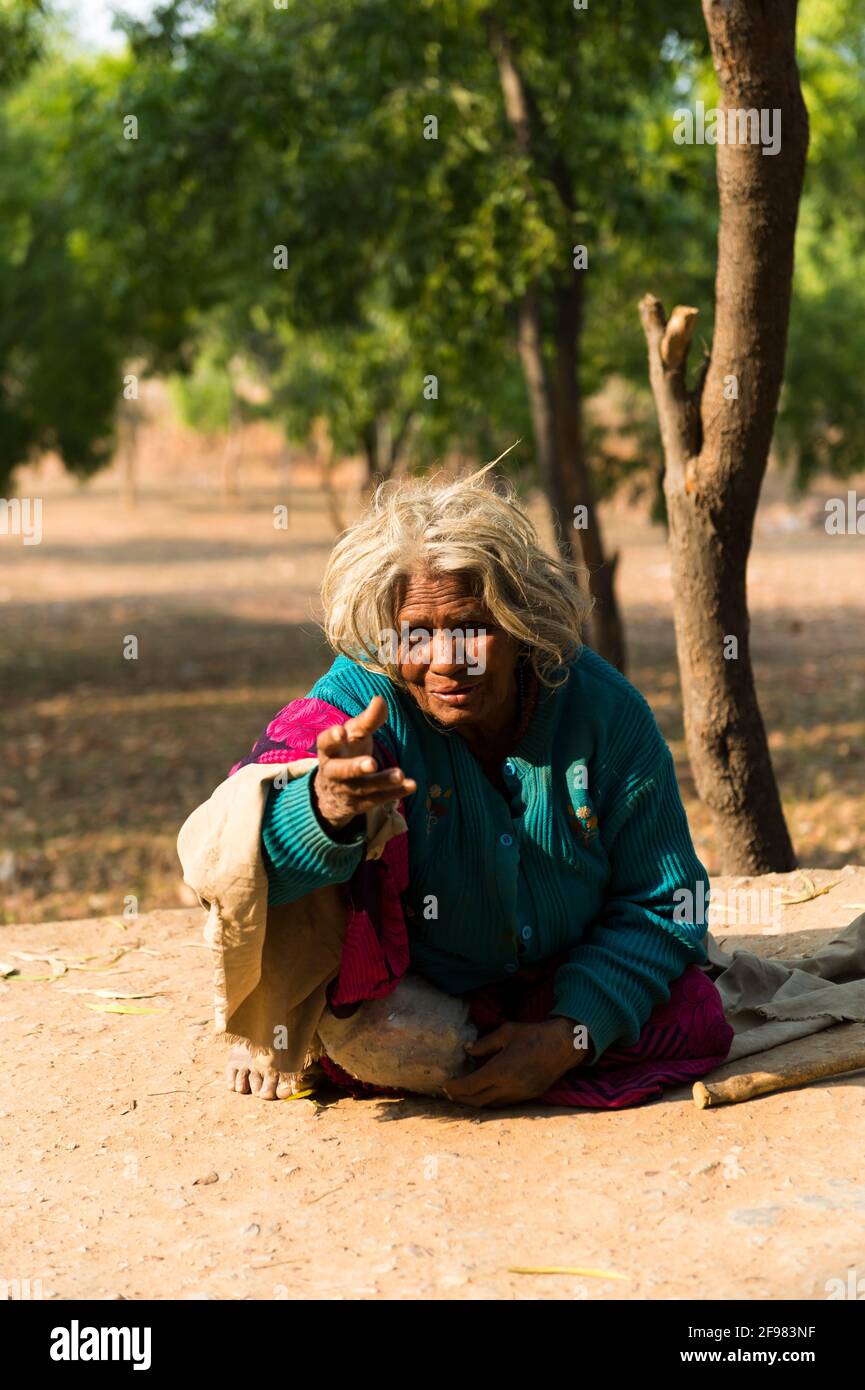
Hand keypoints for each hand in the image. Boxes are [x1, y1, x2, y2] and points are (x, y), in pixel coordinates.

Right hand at [311, 695, 416, 832]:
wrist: (332, 792)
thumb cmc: (347, 751)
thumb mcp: (354, 734)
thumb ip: (367, 720)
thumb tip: (380, 699)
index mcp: (329, 749)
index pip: (326, 742)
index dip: (332, 737)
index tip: (342, 732)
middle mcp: (333, 771)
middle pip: (341, 771)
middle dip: (355, 767)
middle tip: (372, 763)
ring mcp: (346, 790)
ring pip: (363, 788)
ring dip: (382, 781)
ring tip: (400, 774)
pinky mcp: (359, 804)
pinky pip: (377, 800)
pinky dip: (394, 793)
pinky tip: (411, 785)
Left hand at [444, 1018, 587, 1107]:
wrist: (563, 1046)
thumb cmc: (534, 1035)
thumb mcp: (506, 1032)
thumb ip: (485, 1044)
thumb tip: (467, 1050)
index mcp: (500, 1071)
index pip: (470, 1086)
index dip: (455, 1088)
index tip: (445, 1085)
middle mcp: (508, 1087)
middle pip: (477, 1101)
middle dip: (460, 1098)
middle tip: (449, 1091)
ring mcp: (519, 1094)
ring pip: (490, 1105)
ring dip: (474, 1101)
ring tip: (463, 1094)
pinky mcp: (527, 1096)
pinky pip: (502, 1103)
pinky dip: (489, 1100)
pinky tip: (484, 1092)